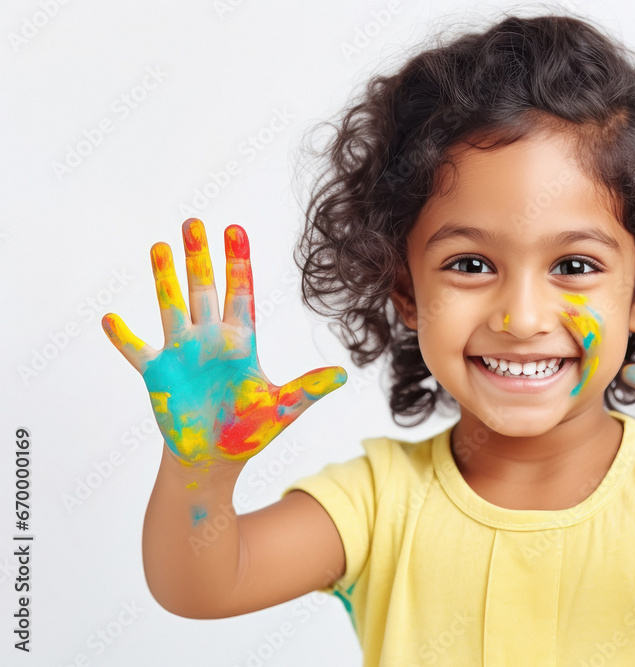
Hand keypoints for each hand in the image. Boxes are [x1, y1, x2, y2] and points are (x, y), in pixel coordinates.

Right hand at [102, 219, 346, 465]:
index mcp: (240, 342)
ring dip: (165, 279)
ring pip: (172, 307)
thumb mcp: (283, 408)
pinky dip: (124, 337)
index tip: (234, 229)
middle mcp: (210, 340)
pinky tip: (110, 317)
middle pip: (203, 289)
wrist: (215, 460)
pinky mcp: (158, 375)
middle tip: (193, 222)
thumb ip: (309, 388)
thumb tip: (344, 375)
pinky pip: (137, 351)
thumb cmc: (249, 432)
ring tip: (159, 246)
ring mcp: (181, 354)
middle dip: (199, 257)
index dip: (238, 261)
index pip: (241, 292)